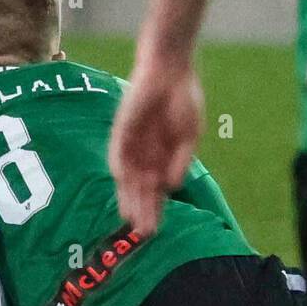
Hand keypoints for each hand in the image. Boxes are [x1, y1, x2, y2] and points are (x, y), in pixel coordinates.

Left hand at [109, 55, 203, 235]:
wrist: (171, 72)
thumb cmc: (183, 101)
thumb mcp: (189, 136)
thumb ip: (180, 161)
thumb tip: (172, 187)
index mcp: (162, 160)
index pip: (156, 191)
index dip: (155, 210)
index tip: (156, 231)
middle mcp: (145, 156)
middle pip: (140, 190)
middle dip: (143, 211)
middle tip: (144, 233)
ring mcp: (131, 145)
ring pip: (127, 178)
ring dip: (129, 198)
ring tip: (131, 218)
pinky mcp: (121, 131)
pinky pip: (117, 154)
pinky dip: (119, 169)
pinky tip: (122, 184)